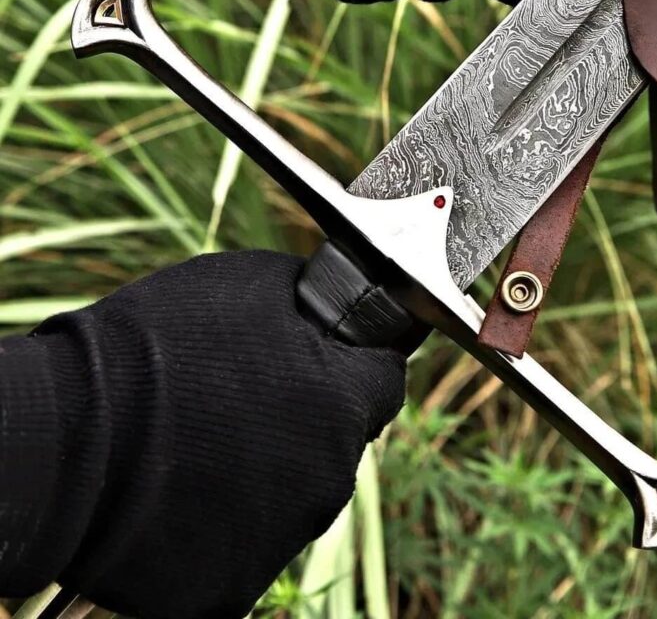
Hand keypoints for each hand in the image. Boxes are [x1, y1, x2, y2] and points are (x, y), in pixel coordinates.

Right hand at [0, 252, 406, 618]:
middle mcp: (332, 478)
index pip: (384, 379)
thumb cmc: (159, 345)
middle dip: (309, 413)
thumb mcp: (249, 282)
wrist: (65, 438)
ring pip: (299, 488)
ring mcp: (286, 536)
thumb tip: (331, 308)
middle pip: (340, 436)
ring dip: (271, 464)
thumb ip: (309, 300)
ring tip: (207, 439)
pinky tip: (187, 487)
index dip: (356, 361)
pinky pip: (252, 537)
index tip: (325, 356)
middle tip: (246, 395)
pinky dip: (231, 514)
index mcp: (343, 403)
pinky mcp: (236, 583)